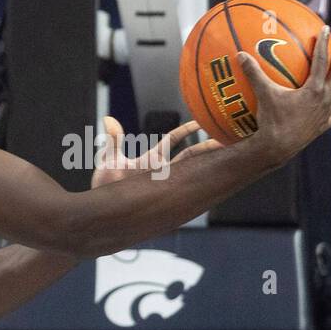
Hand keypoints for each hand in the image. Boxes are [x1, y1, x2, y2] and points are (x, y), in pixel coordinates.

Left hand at [91, 116, 221, 186]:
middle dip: (209, 148)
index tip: (201, 121)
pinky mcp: (162, 198)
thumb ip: (113, 139)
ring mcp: (164, 186)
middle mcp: (162, 173)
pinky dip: (198, 188)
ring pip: (192, 173)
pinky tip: (212, 186)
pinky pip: (184, 193)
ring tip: (230, 156)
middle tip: (229, 138)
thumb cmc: (105, 186)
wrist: (100, 211)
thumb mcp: (109, 159)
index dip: (187, 130)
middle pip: (191, 156)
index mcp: (152, 160)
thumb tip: (108, 118)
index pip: (174, 140)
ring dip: (209, 165)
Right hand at [238, 26, 330, 166]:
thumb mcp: (263, 93)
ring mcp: (325, 115)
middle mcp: (324, 101)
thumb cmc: (272, 120)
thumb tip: (241, 54)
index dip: (324, 44)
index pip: (321, 61)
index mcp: (314, 90)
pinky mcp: (322, 127)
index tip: (327, 29)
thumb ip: (254, 73)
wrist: (278, 148)